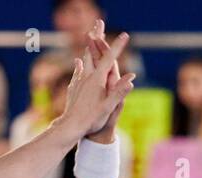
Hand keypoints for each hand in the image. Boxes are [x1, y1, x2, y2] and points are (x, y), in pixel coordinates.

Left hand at [55, 19, 133, 141]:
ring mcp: (78, 81)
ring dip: (89, 50)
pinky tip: (78, 63)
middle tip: (100, 26)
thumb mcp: (108, 107)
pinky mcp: (73, 88)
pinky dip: (80, 64)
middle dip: (99, 40)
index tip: (125, 35)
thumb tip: (131, 79)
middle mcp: (86, 77)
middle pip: (93, 54)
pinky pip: (78, 72)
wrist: (70, 127)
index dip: (118, 46)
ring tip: (90, 39)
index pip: (110, 58)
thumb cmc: (91, 119)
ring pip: (84, 61)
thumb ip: (119, 92)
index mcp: (97, 80)